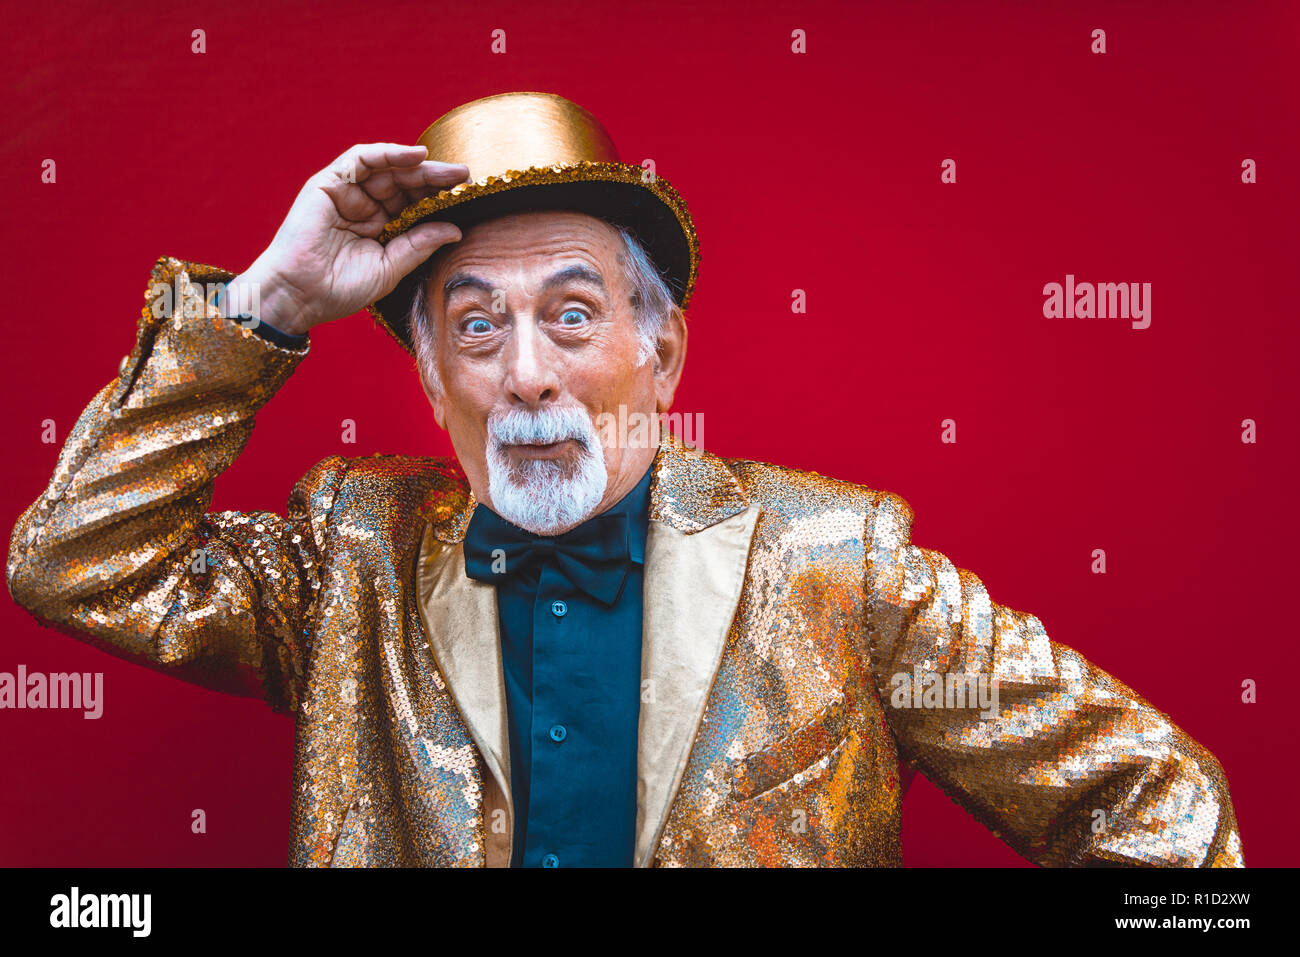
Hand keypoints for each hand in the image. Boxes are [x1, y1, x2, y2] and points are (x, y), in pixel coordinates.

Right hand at [224, 144, 469, 335]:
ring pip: (386, 168)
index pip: (413, 203)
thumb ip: (419, 245)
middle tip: (463, 174)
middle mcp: (364, 206)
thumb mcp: (390, 267)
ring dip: (417, 165)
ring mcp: (346, 193)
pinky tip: (415, 156)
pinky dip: (387, 154)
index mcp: (379, 226)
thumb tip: (455, 229)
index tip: (466, 194)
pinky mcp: (328, 183)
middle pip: (403, 182)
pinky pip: (361, 160)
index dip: (438, 197)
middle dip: (433, 178)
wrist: (299, 295)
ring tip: (446, 169)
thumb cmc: (339, 288)